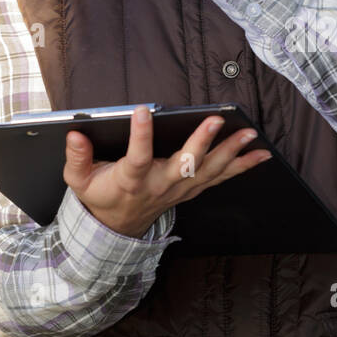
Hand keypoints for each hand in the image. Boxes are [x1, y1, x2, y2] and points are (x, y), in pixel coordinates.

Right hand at [62, 107, 271, 237]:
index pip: (136, 157)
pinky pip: (221, 177)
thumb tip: (74, 135)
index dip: (139, 135)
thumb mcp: (79, 181)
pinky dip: (242, 166)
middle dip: (202, 142)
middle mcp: (161, 184)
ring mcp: (180, 188)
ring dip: (231, 152)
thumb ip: (77, 158)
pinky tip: (261, 154)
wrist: (119, 226)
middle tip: (216, 120)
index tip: (142, 110)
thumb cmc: (102, 195)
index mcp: (131, 180)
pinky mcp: (193, 188)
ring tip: (249, 134)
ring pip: (209, 170)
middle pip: (185, 164)